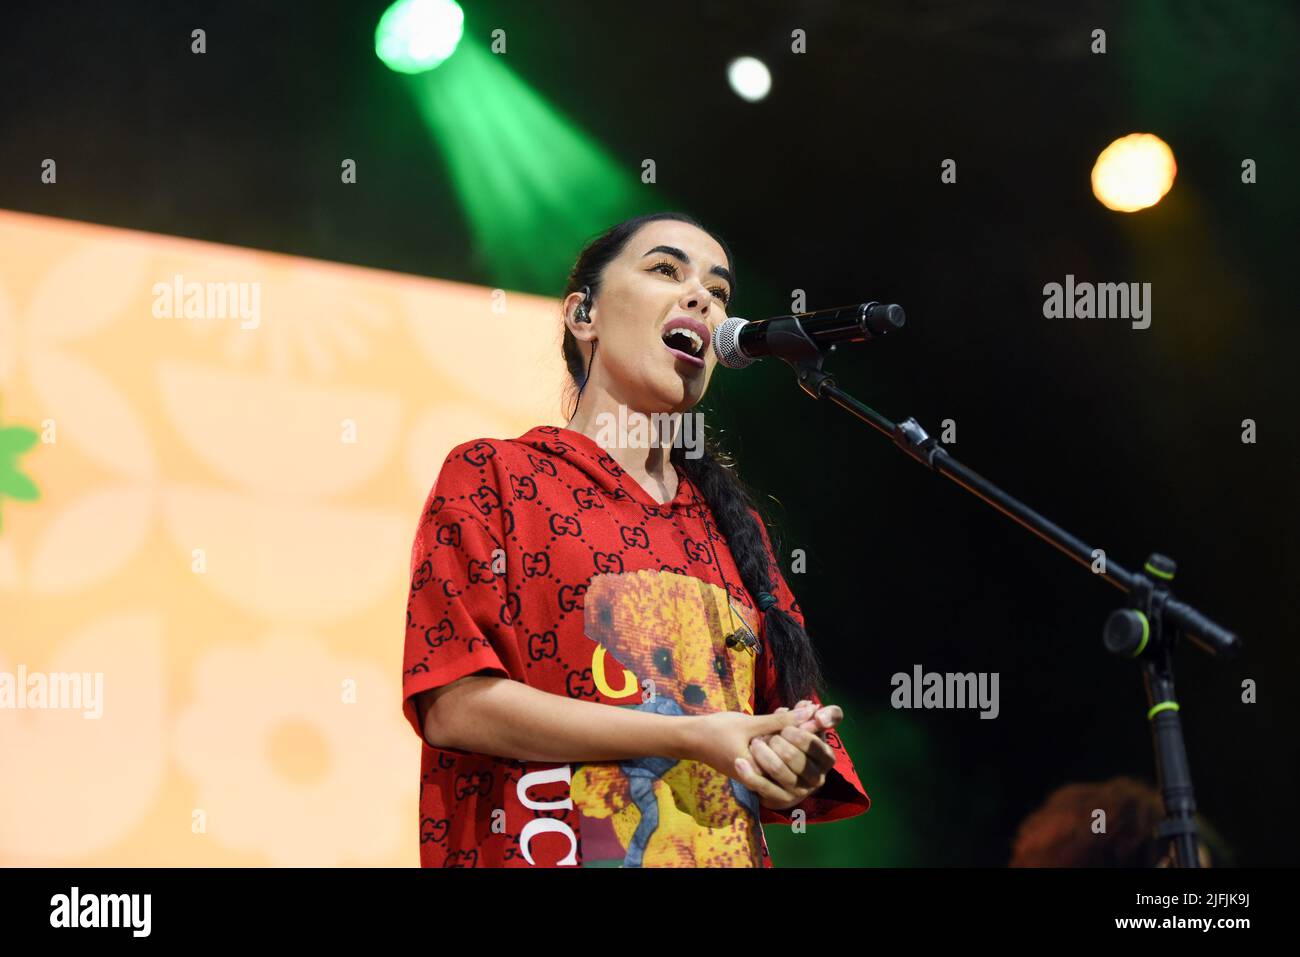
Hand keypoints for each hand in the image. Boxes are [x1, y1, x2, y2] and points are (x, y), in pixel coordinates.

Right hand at [687, 708, 816, 808]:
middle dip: (804, 732)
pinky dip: (783, 737)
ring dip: (795, 733)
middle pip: (794, 757)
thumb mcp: (749, 723)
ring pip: (787, 755)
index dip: (807, 732)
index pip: (795, 755)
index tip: (814, 713)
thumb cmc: (717, 730)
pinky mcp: (757, 767)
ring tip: (802, 712)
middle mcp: (763, 779)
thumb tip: (809, 712)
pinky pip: (777, 754)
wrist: (692, 739)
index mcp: (762, 773)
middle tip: (811, 710)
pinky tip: (786, 720)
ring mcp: (760, 775)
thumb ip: (779, 721)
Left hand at [748, 700, 841, 810]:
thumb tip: (809, 706)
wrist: (772, 767)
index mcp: (827, 758)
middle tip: (763, 735)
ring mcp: (800, 792)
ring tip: (753, 743)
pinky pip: (764, 787)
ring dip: (762, 754)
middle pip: (793, 757)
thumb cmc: (788, 739)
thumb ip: (803, 715)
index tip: (783, 729)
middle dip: (775, 742)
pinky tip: (739, 762)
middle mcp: (818, 778)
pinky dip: (750, 774)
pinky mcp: (782, 800)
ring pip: (778, 770)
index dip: (796, 733)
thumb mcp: (797, 725)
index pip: (813, 744)